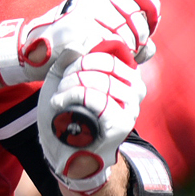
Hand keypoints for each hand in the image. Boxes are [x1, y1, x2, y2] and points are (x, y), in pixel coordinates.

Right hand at [0, 0, 158, 87]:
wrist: (34, 48)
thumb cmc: (72, 39)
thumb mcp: (102, 29)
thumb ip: (131, 35)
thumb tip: (151, 48)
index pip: (149, 5)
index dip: (148, 26)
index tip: (139, 38)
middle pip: (139, 26)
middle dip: (134, 45)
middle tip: (117, 53)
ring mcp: (89, 10)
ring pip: (125, 40)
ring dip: (119, 55)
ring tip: (101, 56)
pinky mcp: (81, 28)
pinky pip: (107, 51)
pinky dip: (103, 60)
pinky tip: (91, 59)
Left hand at [38, 47, 143, 194]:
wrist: (64, 153)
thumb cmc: (65, 116)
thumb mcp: (63, 81)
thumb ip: (70, 59)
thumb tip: (80, 42)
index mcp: (125, 75)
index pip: (109, 49)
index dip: (82, 55)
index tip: (67, 72)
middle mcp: (135, 89)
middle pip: (103, 62)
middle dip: (74, 72)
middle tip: (61, 88)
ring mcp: (131, 107)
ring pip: (100, 80)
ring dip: (71, 86)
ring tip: (60, 98)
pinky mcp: (122, 124)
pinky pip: (98, 99)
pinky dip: (73, 98)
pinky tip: (60, 106)